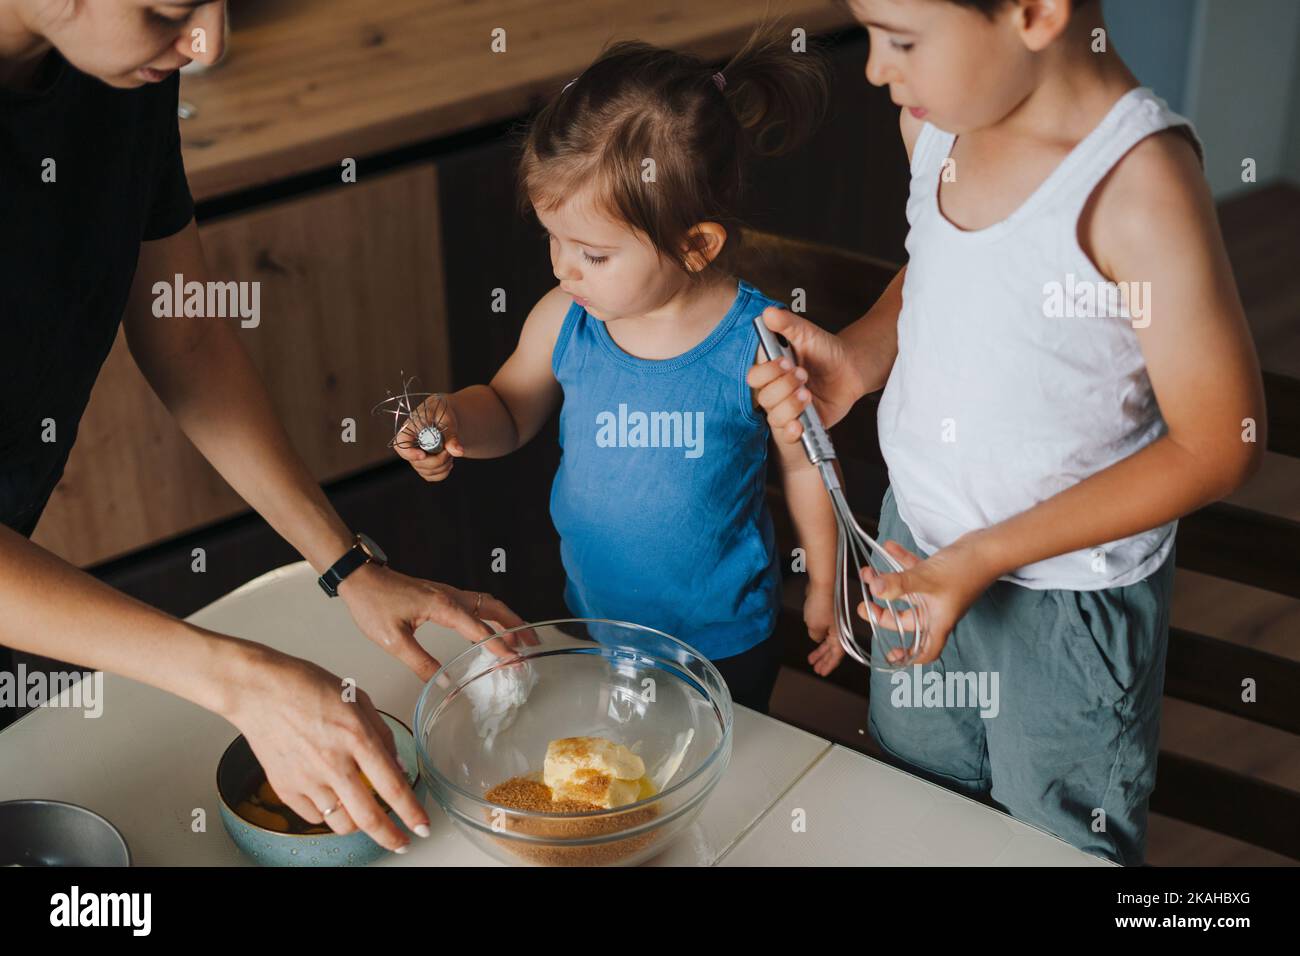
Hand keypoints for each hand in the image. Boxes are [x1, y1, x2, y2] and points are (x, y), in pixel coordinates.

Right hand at [222, 644, 429, 852]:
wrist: (259, 690)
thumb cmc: (307, 686)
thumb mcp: (358, 699)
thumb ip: (382, 733)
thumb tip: (397, 764)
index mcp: (356, 737)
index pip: (392, 786)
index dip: (412, 812)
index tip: (423, 826)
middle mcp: (333, 763)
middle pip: (368, 817)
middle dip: (391, 838)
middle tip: (402, 844)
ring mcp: (307, 779)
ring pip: (342, 823)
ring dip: (359, 825)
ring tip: (364, 813)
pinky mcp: (285, 788)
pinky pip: (315, 817)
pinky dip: (329, 815)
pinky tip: (333, 799)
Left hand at [338, 562, 534, 682]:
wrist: (360, 578)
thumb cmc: (372, 604)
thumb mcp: (393, 640)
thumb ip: (420, 662)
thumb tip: (442, 682)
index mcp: (442, 606)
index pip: (479, 628)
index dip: (499, 645)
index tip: (515, 661)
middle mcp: (450, 596)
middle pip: (493, 608)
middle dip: (515, 626)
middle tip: (531, 644)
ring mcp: (447, 592)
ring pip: (487, 603)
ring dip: (506, 618)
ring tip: (520, 636)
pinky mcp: (440, 594)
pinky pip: (475, 603)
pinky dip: (490, 614)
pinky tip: (490, 627)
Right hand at [393, 394, 462, 480]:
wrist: (444, 416)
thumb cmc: (442, 412)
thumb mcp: (447, 419)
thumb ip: (451, 435)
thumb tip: (458, 452)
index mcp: (409, 430)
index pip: (400, 445)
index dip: (409, 453)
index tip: (423, 455)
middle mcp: (409, 446)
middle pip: (416, 463)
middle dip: (437, 460)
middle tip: (449, 450)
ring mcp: (416, 457)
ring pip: (426, 472)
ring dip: (442, 466)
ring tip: (450, 451)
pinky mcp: (424, 465)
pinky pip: (431, 477)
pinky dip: (443, 472)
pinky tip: (449, 461)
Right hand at [746, 306, 866, 444]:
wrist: (851, 368)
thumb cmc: (826, 350)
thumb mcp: (808, 334)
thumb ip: (788, 324)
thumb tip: (768, 313)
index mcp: (771, 371)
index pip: (754, 377)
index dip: (768, 372)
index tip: (786, 362)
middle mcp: (775, 392)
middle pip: (764, 398)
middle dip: (784, 387)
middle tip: (804, 374)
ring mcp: (787, 409)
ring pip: (775, 417)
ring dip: (790, 405)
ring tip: (808, 394)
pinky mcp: (801, 424)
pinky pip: (788, 434)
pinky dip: (791, 430)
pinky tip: (799, 423)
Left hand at [803, 582, 843, 675]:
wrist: (822, 583)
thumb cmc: (821, 604)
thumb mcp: (814, 626)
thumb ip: (815, 636)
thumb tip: (816, 637)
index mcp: (840, 635)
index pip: (836, 655)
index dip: (829, 664)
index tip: (822, 672)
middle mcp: (840, 629)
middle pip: (833, 649)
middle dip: (824, 659)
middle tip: (816, 668)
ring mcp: (834, 620)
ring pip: (828, 639)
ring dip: (820, 649)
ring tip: (811, 658)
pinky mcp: (828, 612)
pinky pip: (824, 629)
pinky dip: (819, 636)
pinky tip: (813, 637)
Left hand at [857, 535, 998, 665]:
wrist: (989, 547)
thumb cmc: (965, 570)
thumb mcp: (926, 579)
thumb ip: (898, 585)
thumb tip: (873, 589)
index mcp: (938, 621)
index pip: (926, 650)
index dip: (910, 657)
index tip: (891, 656)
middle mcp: (937, 610)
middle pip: (907, 620)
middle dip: (884, 613)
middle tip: (865, 603)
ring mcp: (937, 592)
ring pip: (907, 593)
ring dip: (887, 583)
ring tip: (869, 572)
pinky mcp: (938, 574)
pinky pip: (914, 571)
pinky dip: (901, 561)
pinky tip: (888, 546)